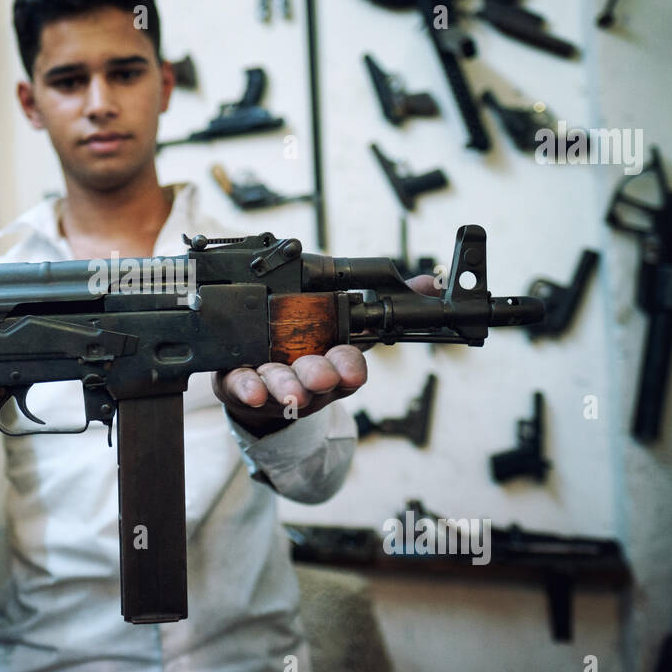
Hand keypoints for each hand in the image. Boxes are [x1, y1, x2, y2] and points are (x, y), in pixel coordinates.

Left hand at [212, 274, 442, 435]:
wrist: (257, 386)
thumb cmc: (303, 352)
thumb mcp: (344, 327)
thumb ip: (380, 306)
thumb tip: (430, 282)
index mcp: (332, 362)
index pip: (348, 366)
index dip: (350, 367)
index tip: (352, 372)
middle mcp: (305, 376)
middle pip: (315, 377)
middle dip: (318, 375)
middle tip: (320, 375)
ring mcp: (272, 382)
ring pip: (280, 384)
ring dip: (285, 385)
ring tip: (285, 388)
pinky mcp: (241, 384)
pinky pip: (243, 387)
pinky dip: (248, 388)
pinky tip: (251, 389)